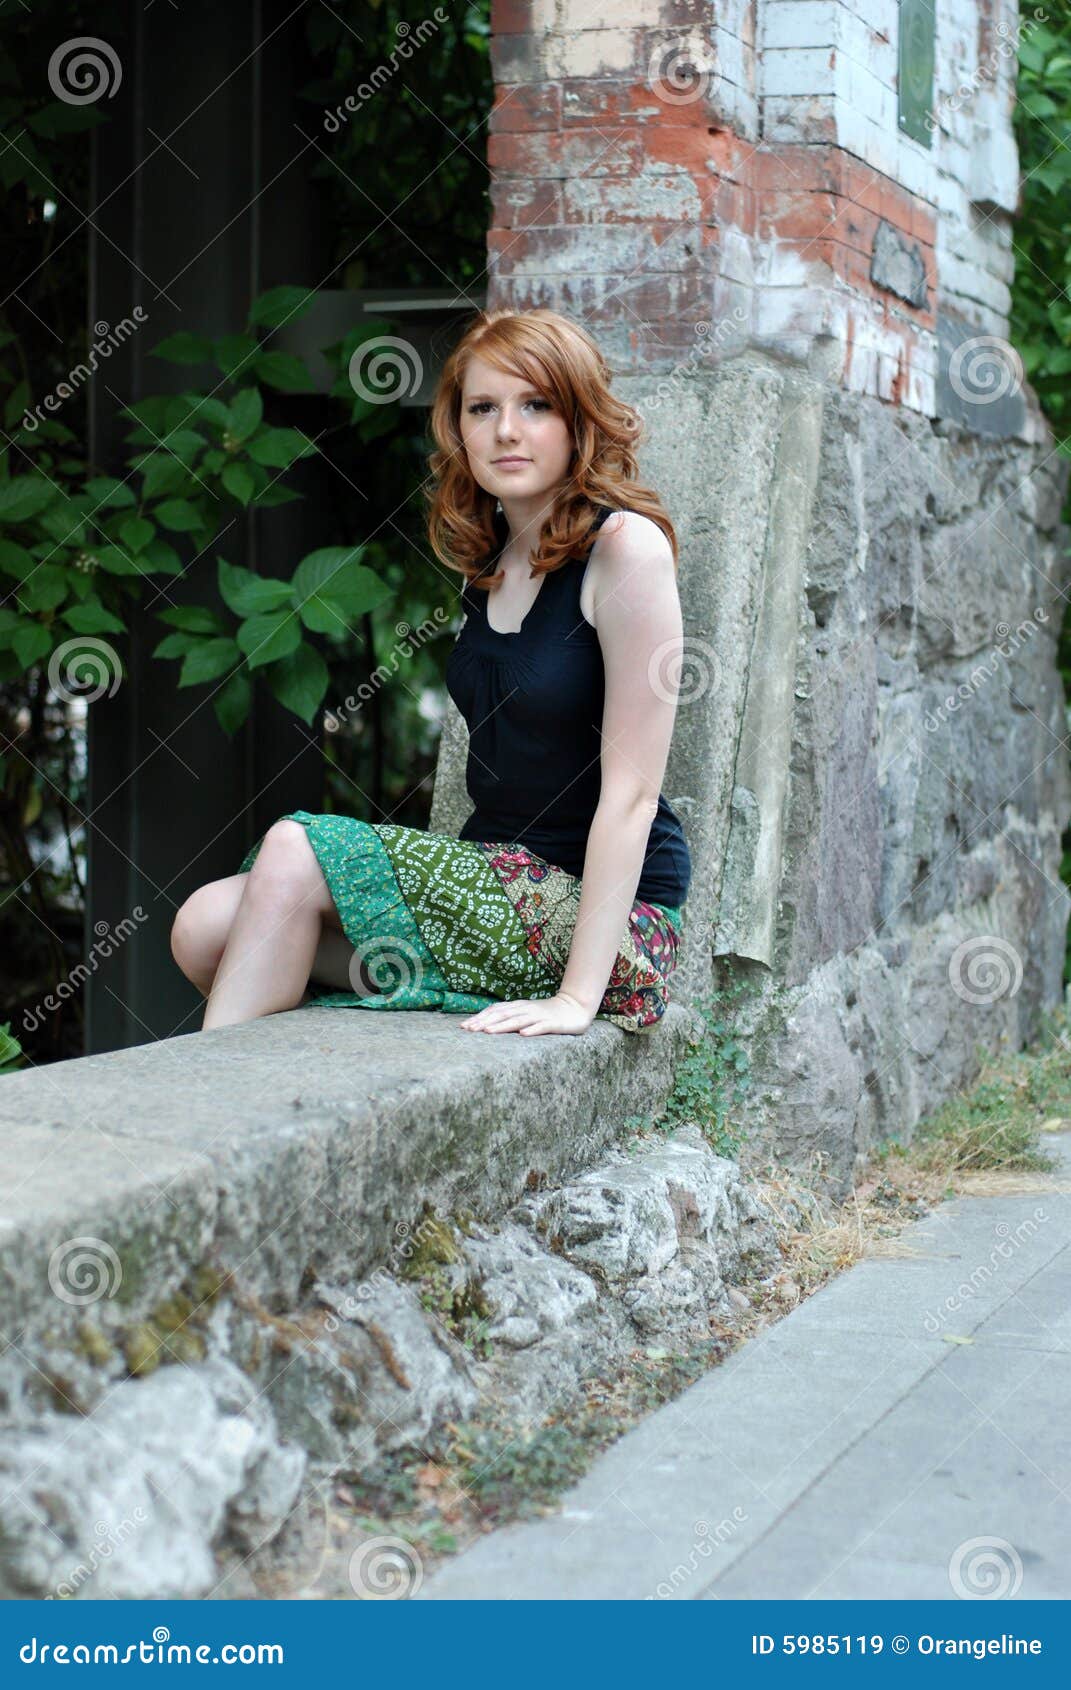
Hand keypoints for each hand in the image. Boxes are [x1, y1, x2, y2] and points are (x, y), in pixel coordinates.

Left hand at [459, 989, 595, 1036]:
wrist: (575, 1007)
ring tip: (488, 1032)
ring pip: (518, 1020)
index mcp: (518, 1007)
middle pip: (503, 1014)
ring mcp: (539, 1015)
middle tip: (469, 1030)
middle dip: (485, 1021)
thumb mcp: (526, 1014)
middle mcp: (526, 1009)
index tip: (464, 1027)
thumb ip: (510, 1017)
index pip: (495, 1011)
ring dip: (503, 1026)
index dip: (480, 1017)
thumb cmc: (547, 1014)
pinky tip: (523, 1035)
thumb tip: (486, 1024)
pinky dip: (532, 1030)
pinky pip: (541, 1027)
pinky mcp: (553, 1023)